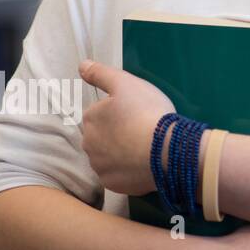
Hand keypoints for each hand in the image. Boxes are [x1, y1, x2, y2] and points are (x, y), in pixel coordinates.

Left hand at [79, 59, 175, 195]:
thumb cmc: (147, 112)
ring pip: (108, 157)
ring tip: (146, 148)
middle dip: (117, 134)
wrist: (167, 150)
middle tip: (142, 130)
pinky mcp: (113, 185)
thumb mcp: (127, 83)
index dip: (120, 112)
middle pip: (102, 136)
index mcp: (90, 119)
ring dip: (121, 153)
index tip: (138, 113)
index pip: (100, 113)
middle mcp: (88, 144)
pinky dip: (128, 170)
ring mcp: (100, 167)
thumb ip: (102, 74)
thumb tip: (81, 65)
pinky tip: (144, 163)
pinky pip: (119, 175)